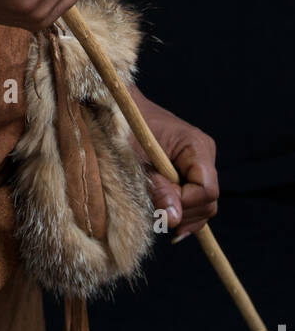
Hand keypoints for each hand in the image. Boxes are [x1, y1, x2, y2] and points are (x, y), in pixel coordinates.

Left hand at [129, 94, 218, 240]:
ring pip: (203, 206)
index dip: (185, 203)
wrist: (122, 111)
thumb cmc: (127, 129)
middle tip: (155, 210)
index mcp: (196, 146)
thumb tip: (174, 219)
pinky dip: (181, 212)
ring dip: (180, 214)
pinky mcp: (190, 173)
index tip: (160, 203)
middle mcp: (204, 155)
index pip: (206, 190)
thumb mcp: (136, 160)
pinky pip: (195, 202)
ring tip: (155, 208)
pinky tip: (166, 216)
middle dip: (182, 212)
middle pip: (208, 202)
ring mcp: (199, 165)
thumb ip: (156, 189)